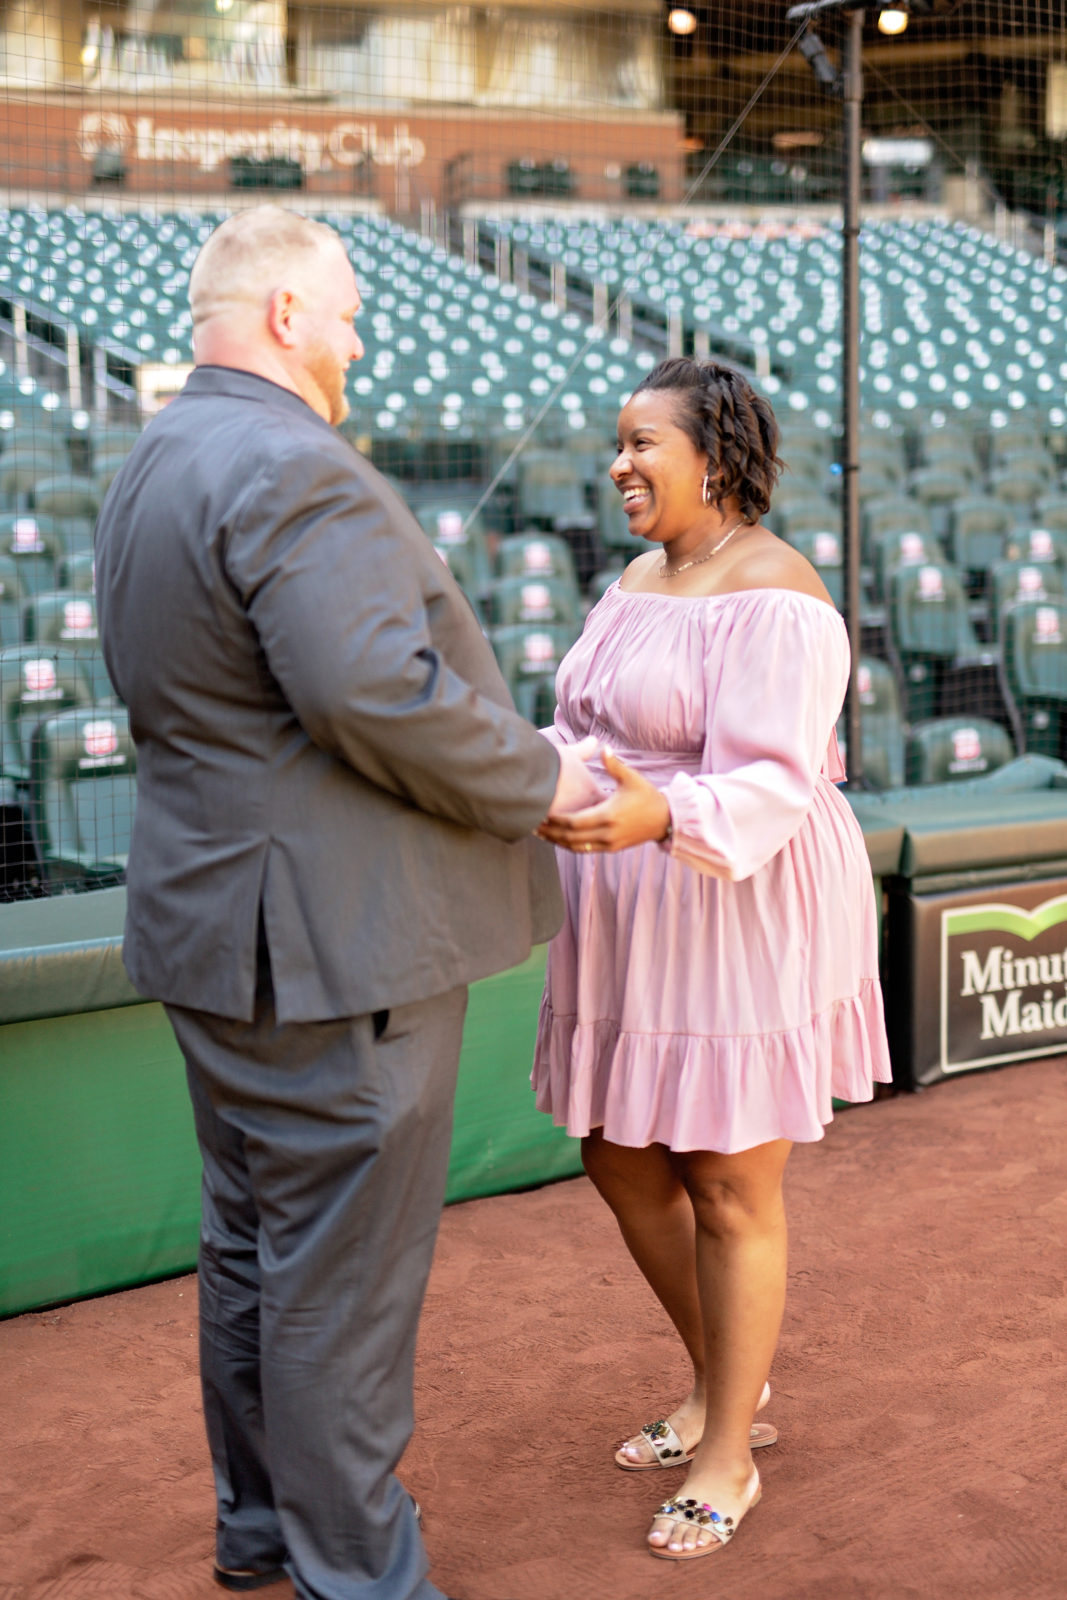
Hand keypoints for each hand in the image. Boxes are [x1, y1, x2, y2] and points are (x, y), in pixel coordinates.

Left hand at [536, 748, 670, 853]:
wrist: (665, 819)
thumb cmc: (647, 796)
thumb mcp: (632, 778)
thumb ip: (615, 765)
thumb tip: (604, 748)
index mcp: (608, 815)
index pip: (574, 822)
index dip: (555, 820)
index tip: (540, 813)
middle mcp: (607, 833)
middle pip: (571, 838)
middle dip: (551, 832)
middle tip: (532, 825)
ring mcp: (609, 843)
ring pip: (576, 847)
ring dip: (558, 841)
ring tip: (541, 833)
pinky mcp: (611, 848)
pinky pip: (586, 850)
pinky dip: (570, 845)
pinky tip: (559, 838)